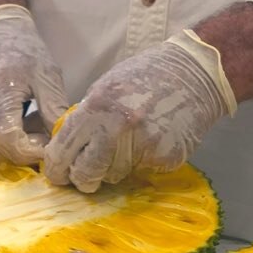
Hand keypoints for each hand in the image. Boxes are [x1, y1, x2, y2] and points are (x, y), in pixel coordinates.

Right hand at [0, 4, 68, 165]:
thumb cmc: (26, 51)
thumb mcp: (49, 77)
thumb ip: (55, 112)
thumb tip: (61, 145)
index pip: (6, 139)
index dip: (29, 150)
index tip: (48, 144)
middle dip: (20, 152)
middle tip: (41, 136)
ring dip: (11, 145)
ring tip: (30, 122)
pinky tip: (14, 118)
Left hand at [44, 31, 235, 192]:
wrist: (196, 73)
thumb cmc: (149, 76)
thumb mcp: (107, 87)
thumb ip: (87, 117)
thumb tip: (68, 147)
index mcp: (97, 106)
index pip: (63, 149)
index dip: (56, 169)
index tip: (58, 175)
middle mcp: (117, 126)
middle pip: (85, 172)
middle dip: (83, 179)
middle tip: (87, 177)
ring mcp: (142, 143)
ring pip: (114, 175)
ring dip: (116, 168)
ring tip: (130, 145)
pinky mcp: (164, 156)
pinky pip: (142, 170)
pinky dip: (143, 163)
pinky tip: (152, 142)